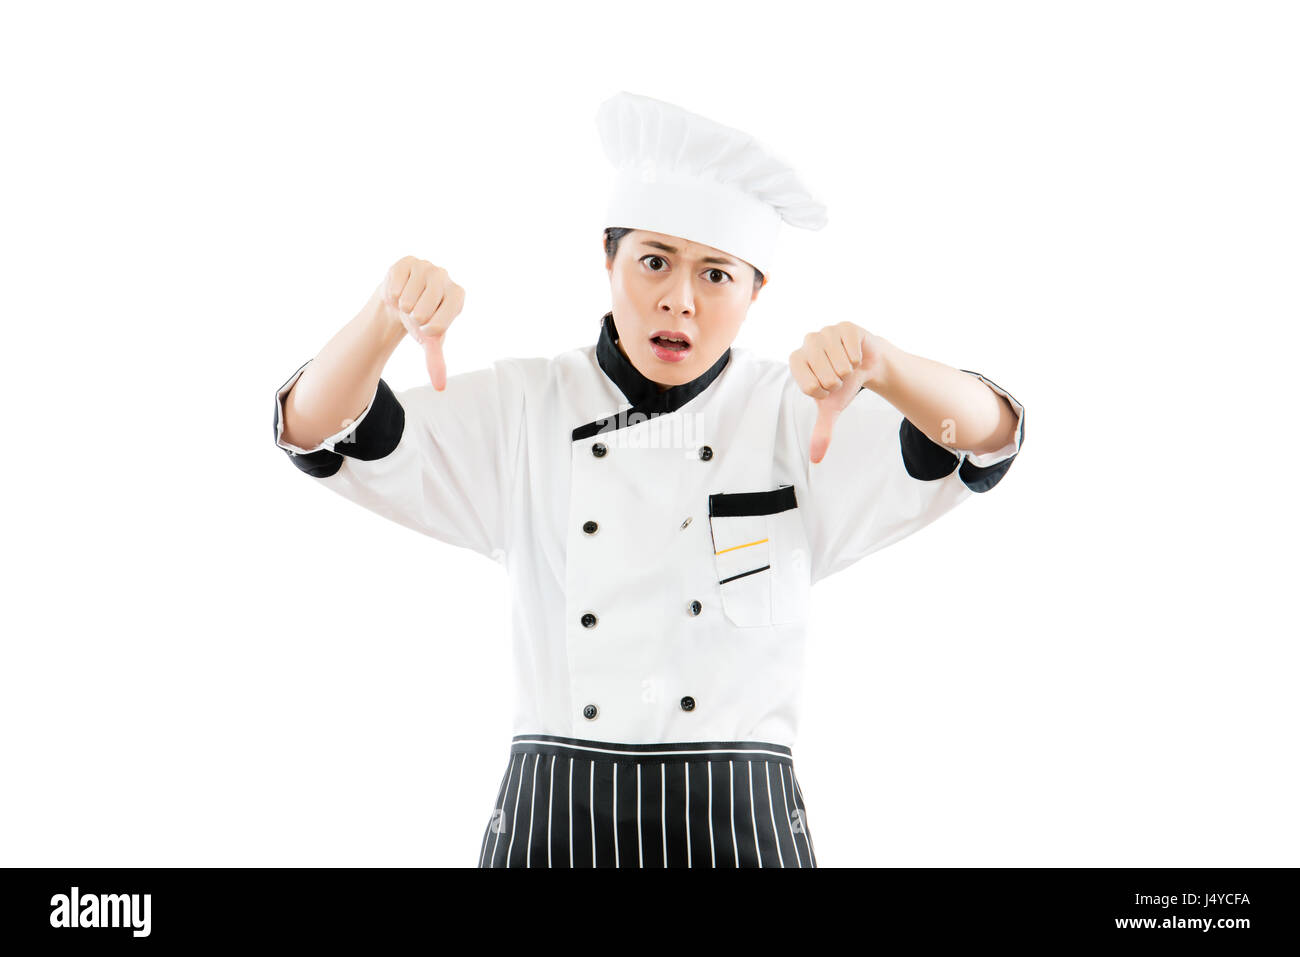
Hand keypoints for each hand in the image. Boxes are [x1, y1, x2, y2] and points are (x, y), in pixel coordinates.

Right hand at [373, 256, 465, 390]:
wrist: (400, 302)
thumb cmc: (421, 321)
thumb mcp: (430, 340)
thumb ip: (436, 360)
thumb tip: (440, 387)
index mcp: (458, 295)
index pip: (439, 325)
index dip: (427, 331)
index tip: (426, 325)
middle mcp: (445, 276)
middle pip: (422, 312)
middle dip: (413, 319)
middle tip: (414, 312)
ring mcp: (426, 266)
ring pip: (407, 300)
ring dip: (402, 307)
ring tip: (407, 302)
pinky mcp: (406, 261)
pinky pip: (394, 286)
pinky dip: (392, 295)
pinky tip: (398, 292)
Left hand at [789, 321, 888, 463]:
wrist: (867, 364)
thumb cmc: (843, 384)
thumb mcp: (831, 408)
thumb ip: (822, 430)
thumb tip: (816, 459)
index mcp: (797, 360)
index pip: (810, 386)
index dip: (824, 392)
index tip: (828, 386)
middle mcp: (807, 342)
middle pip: (825, 376)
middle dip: (838, 382)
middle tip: (840, 375)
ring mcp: (825, 332)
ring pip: (840, 364)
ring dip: (849, 370)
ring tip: (848, 365)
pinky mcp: (844, 326)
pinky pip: (852, 350)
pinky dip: (858, 358)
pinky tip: (856, 355)